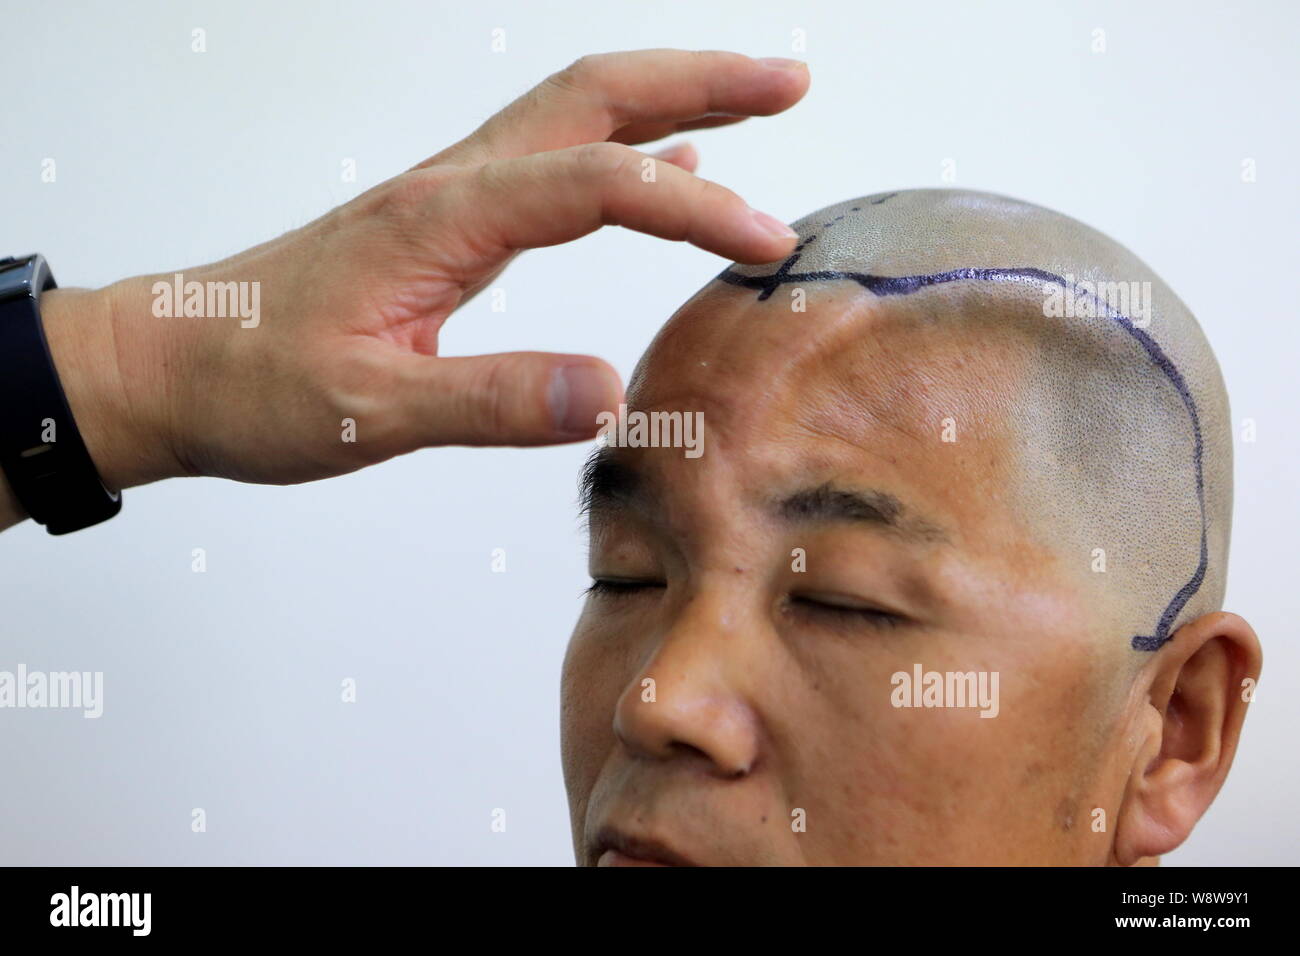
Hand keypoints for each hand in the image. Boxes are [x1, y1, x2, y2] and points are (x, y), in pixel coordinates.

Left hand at [35, 49, 808, 503]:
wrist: (170, 363)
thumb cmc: (252, 382)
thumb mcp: (368, 410)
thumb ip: (490, 401)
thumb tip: (609, 391)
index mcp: (443, 220)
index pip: (598, 184)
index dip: (692, 207)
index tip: (765, 244)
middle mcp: (453, 188)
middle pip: (596, 96)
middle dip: (701, 78)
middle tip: (789, 81)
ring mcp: (451, 198)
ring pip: (577, 116)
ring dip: (671, 99)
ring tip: (755, 102)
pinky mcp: (446, 224)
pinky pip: (552, 163)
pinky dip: (626, 152)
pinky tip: (667, 169)